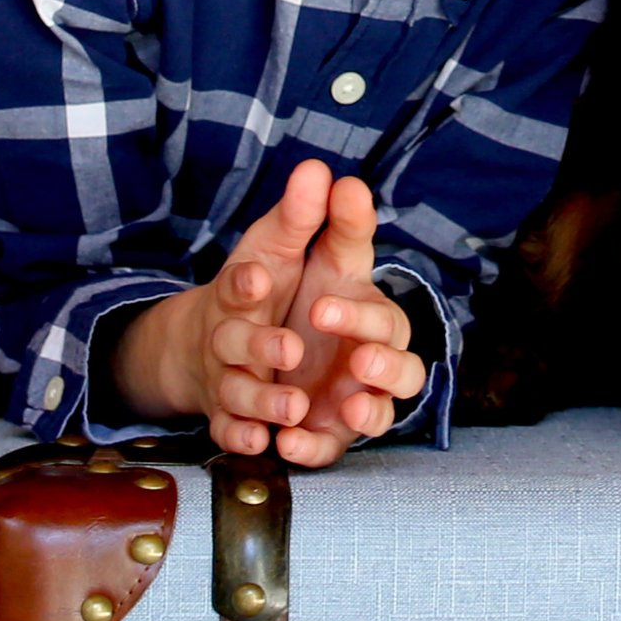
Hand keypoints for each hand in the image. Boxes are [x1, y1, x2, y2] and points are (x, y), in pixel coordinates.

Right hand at [106, 159, 332, 454]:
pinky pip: (237, 435)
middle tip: (289, 348)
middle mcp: (232, 339)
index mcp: (243, 294)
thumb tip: (321, 168)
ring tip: (294, 405)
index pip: (238, 285)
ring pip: (241, 395)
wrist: (210, 346)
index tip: (259, 276)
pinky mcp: (238, 419)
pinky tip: (267, 445)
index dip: (246, 282)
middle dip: (261, 346)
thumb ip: (303, 217)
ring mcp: (232, 381)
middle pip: (237, 345)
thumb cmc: (262, 291)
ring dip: (265, 401)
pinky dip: (249, 440)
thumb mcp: (281, 249)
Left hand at [273, 173, 425, 466]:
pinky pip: (325, 450)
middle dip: (383, 362)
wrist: (217, 348)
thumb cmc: (266, 291)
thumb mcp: (275, 250)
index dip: (362, 314)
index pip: (382, 311)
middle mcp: (365, 356)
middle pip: (403, 366)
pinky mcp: (318, 435)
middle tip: (355, 359)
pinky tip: (286, 443)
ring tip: (347, 405)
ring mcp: (346, 399)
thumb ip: (301, 218)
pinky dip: (311, 450)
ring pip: (379, 413)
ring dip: (369, 412)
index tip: (323, 305)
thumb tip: (317, 170)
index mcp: (360, 309)